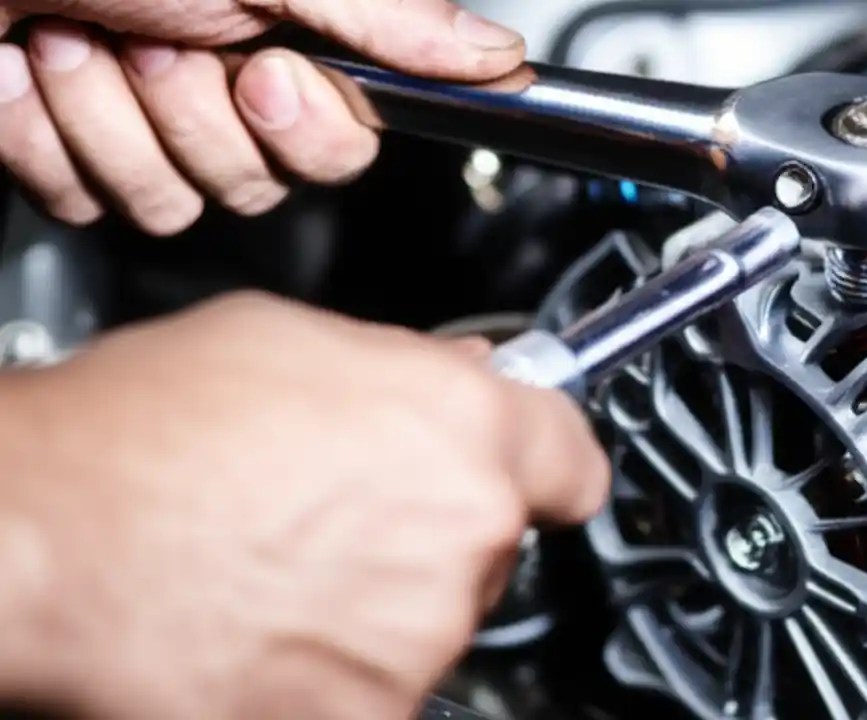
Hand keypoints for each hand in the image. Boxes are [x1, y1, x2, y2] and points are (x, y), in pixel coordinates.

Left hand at [0, 0, 524, 234]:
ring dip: (110, 118)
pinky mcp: (67, 155)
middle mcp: (220, 84)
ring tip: (78, 36)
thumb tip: (500, 54)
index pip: (346, 147)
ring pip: (172, 207)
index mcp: (281, 39)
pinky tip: (28, 71)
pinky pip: (88, 204)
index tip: (260, 69)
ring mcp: (143, 125)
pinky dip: (47, 135)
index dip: (305, 126)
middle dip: (192, 114)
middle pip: (260, 188)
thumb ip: (386, 18)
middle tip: (153, 36)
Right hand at [0, 291, 608, 718]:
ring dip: (380, 595)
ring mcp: (419, 635)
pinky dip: (339, 666)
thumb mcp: (282, 341)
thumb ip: (404, 367)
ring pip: (435, 613)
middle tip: (336, 505)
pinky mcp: (371, 714)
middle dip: (432, 522)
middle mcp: (460, 530)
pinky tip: (263, 622)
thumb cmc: (136, 437)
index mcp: (458, 424)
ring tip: (277, 560)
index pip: (572, 457)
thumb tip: (463, 378)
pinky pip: (382, 682)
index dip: (543, 461)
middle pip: (490, 537)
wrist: (33, 543)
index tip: (531, 470)